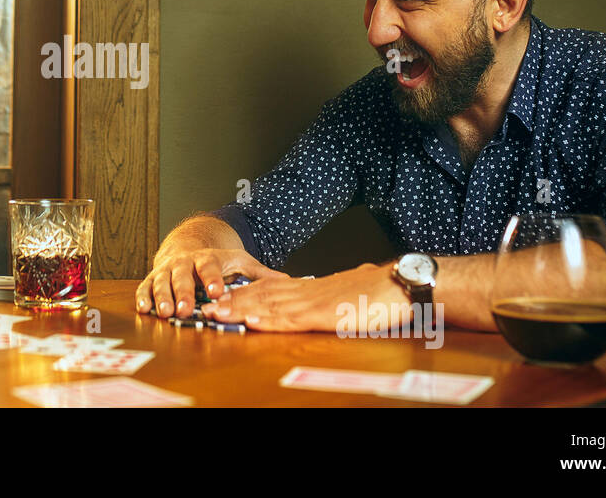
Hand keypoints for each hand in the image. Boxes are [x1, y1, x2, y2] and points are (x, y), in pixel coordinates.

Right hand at [135, 248, 286, 318]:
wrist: (187, 246)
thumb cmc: (216, 262)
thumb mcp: (239, 262)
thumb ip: (259, 273)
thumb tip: (286, 281)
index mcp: (207, 259)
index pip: (209, 267)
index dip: (212, 279)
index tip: (217, 292)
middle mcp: (184, 263)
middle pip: (182, 276)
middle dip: (183, 293)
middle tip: (185, 309)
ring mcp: (167, 270)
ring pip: (161, 282)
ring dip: (163, 297)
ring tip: (166, 313)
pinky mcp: (153, 278)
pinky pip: (145, 286)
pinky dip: (144, 297)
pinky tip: (144, 309)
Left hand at [201, 262, 409, 331]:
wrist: (400, 285)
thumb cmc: (382, 292)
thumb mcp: (353, 292)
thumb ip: (339, 294)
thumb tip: (339, 295)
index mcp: (312, 289)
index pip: (270, 289)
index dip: (245, 294)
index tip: (224, 298)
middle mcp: (306, 292)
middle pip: (260, 295)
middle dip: (231, 301)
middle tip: (205, 306)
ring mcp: (312, 303)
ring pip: (267, 305)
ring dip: (238, 309)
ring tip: (214, 313)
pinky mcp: (321, 316)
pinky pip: (287, 319)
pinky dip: (265, 319)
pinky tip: (248, 320)